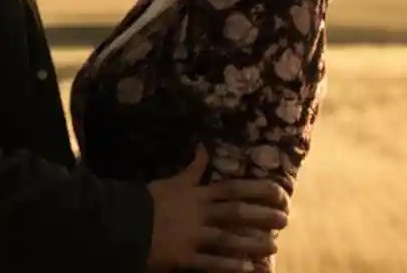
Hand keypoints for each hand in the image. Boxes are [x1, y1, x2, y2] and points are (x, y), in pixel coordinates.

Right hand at [145, 145, 288, 271]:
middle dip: (262, 216)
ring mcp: (192, 236)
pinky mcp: (183, 257)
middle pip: (236, 212)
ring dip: (252, 242)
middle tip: (285, 219)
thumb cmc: (148, 200)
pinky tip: (247, 268)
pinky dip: (229, 266)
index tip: (280, 191)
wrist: (122, 221)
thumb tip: (203, 146)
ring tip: (273, 246)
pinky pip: (210, 263)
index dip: (258, 189)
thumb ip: (192, 168)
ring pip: (228, 238)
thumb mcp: (172, 180)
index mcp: (196, 194)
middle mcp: (198, 213)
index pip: (233, 188)